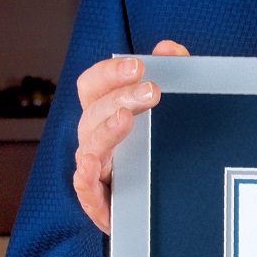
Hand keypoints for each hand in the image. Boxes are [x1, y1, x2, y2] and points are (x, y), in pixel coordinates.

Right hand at [73, 40, 188, 233]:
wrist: (169, 208)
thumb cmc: (159, 152)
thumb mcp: (171, 111)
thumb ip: (172, 75)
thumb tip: (168, 48)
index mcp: (104, 115)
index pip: (93, 86)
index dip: (109, 73)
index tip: (137, 66)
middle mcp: (94, 140)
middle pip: (93, 112)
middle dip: (120, 98)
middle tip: (152, 92)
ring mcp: (95, 171)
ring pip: (89, 147)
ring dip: (106, 130)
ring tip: (126, 118)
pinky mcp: (101, 203)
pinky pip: (86, 191)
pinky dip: (85, 178)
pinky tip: (92, 165)